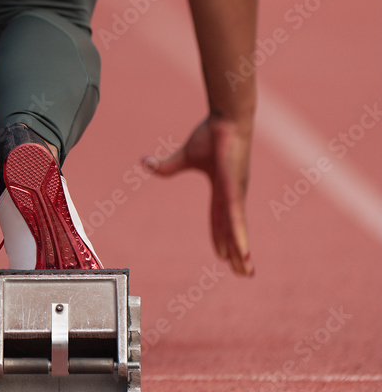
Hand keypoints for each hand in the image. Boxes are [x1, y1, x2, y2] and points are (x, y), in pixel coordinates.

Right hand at [144, 115, 255, 275]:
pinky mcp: (235, 189)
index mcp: (223, 189)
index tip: (225, 255)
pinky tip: (244, 250)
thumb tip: (143, 162)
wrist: (227, 119)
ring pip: (237, 230)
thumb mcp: (185, 155)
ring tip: (247, 272)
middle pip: (233, 229)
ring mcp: (236, 193)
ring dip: (242, 252)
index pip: (220, 219)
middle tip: (244, 273)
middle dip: (238, 252)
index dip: (222, 237)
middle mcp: (233, 194)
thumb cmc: (211, 133)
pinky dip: (238, 235)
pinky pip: (234, 218)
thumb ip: (166, 166)